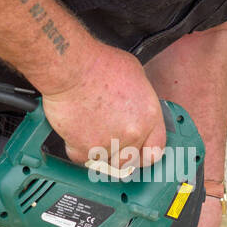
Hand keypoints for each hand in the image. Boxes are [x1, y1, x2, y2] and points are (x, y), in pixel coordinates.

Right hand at [42, 45, 165, 170]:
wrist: (71, 69)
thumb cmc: (98, 65)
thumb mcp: (135, 75)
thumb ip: (140, 100)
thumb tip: (135, 108)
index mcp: (148, 116)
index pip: (155, 150)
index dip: (144, 154)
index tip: (137, 155)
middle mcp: (132, 133)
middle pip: (128, 161)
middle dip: (118, 153)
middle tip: (107, 139)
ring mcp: (109, 143)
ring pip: (105, 161)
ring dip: (98, 151)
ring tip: (90, 130)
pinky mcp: (85, 149)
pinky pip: (82, 158)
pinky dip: (76, 147)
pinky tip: (75, 130)